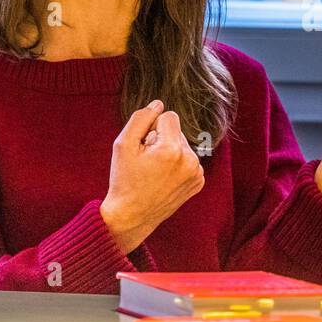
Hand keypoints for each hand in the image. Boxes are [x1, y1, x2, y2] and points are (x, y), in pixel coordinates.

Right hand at [99, 101, 204, 253]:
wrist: (131, 216)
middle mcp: (190, 161)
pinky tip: (164, 179)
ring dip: (170, 152)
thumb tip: (159, 104)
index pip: (169, 116)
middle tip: (147, 162)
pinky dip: (177, 165)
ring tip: (154, 172)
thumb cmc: (124, 180)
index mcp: (172, 150)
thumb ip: (141, 118)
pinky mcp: (199, 183)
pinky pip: (189, 160)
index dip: (152, 127)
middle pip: (177, 131)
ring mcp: (197, 173)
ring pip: (183, 145)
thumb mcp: (123, 145)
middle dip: (161, 140)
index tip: (144, 145)